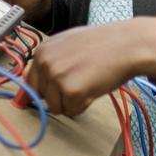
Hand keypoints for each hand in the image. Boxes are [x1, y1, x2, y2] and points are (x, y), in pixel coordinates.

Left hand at [23, 18, 155, 116]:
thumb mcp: (67, 44)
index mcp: (42, 51)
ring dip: (71, 101)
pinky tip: (93, 88)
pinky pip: (71, 111)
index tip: (57, 89)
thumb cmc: (102, 44)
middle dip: (58, 96)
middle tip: (79, 81)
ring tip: (87, 82)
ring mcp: (57, 77)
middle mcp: (45, 63)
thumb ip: (49, 61)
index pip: (30, 82)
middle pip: (41, 97)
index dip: (45, 89)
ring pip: (55, 107)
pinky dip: (83, 105)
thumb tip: (32, 81)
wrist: (126, 44)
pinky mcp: (71, 91)